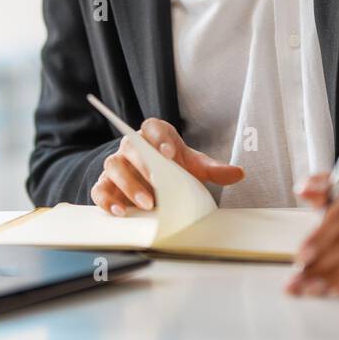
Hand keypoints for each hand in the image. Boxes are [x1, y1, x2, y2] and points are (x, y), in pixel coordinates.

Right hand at [90, 117, 243, 215]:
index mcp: (154, 135)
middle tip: (158, 185)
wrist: (151, 178)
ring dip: (128, 185)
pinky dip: (107, 200)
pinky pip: (100, 189)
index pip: (153, 128)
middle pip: (132, 148)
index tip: (170, 153)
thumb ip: (213, 169)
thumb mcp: (193, 166)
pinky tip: (120, 212)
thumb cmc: (172, 167)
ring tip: (146, 204)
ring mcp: (117, 165)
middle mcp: (132, 147)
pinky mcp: (105, 185)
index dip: (160, 138)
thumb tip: (238, 173)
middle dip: (145, 166)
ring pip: (114, 167)